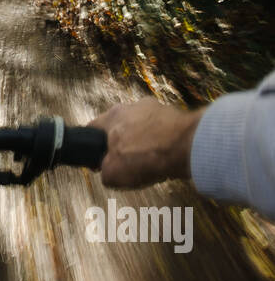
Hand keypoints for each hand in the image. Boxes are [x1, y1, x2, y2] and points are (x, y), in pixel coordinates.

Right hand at [88, 100, 204, 188]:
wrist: (187, 147)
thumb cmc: (147, 156)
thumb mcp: (113, 174)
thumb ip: (104, 172)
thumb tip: (108, 172)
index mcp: (112, 115)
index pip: (94, 128)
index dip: (94, 147)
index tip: (101, 161)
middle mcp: (133, 106)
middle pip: (121, 128)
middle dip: (123, 145)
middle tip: (129, 164)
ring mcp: (156, 108)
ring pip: (144, 129)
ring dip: (145, 143)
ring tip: (152, 163)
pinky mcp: (176, 116)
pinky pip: (164, 132)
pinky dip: (164, 143)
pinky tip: (167, 158)